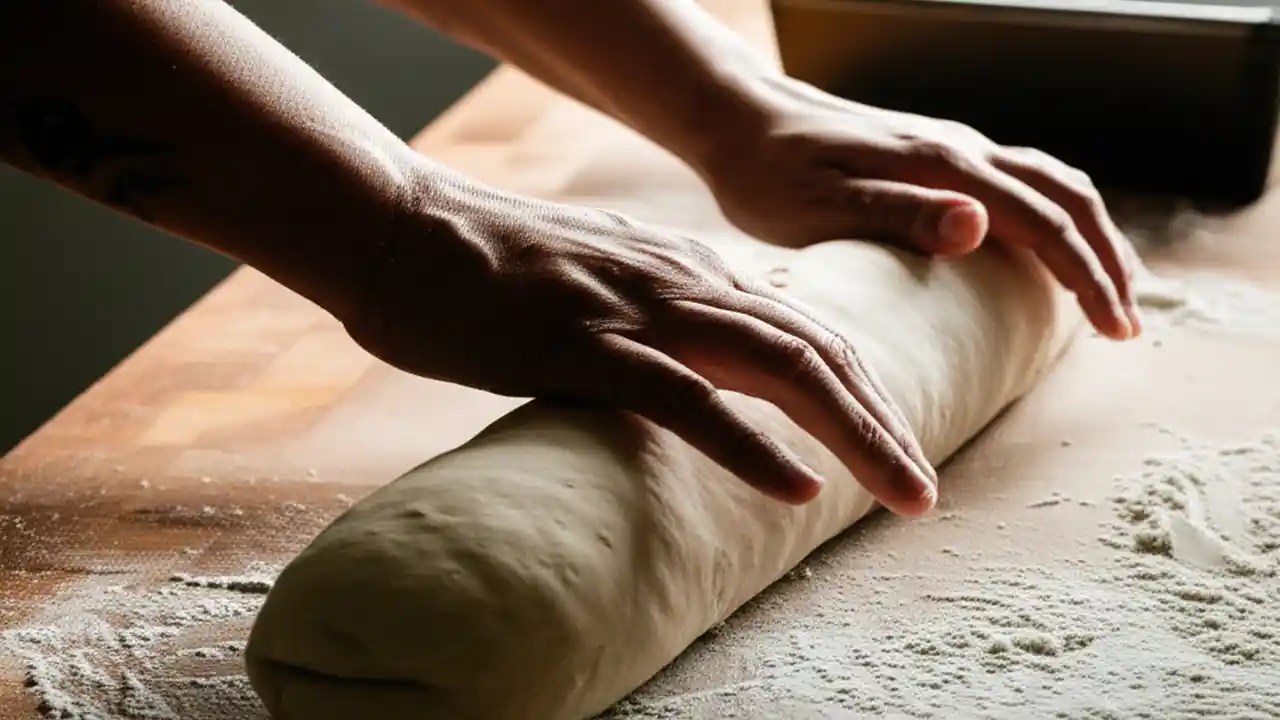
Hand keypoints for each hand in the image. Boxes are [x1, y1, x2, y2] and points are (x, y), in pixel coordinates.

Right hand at [341, 176, 937, 513]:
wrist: (404, 230)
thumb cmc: (493, 269)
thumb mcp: (602, 281)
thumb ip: (663, 310)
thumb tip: (709, 356)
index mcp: (690, 270)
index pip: (807, 327)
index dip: (864, 387)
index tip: (898, 442)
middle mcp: (684, 283)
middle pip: (817, 349)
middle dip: (883, 420)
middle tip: (924, 490)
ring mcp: (639, 312)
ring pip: (778, 368)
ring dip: (853, 432)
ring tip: (904, 490)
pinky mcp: (587, 347)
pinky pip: (685, 398)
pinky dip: (748, 444)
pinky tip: (796, 485)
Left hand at [696, 76, 1141, 339]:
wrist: (742, 120)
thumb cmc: (768, 173)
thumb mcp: (817, 206)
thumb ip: (897, 215)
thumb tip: (981, 228)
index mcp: (942, 166)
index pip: (1044, 222)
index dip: (1087, 277)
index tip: (1117, 329)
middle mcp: (961, 150)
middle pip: (1066, 199)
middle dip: (1107, 262)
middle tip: (1127, 327)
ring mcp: (954, 148)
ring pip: (1052, 184)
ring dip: (1091, 236)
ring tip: (1109, 292)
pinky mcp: (938, 156)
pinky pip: (1022, 182)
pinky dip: (1058, 217)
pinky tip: (1051, 250)